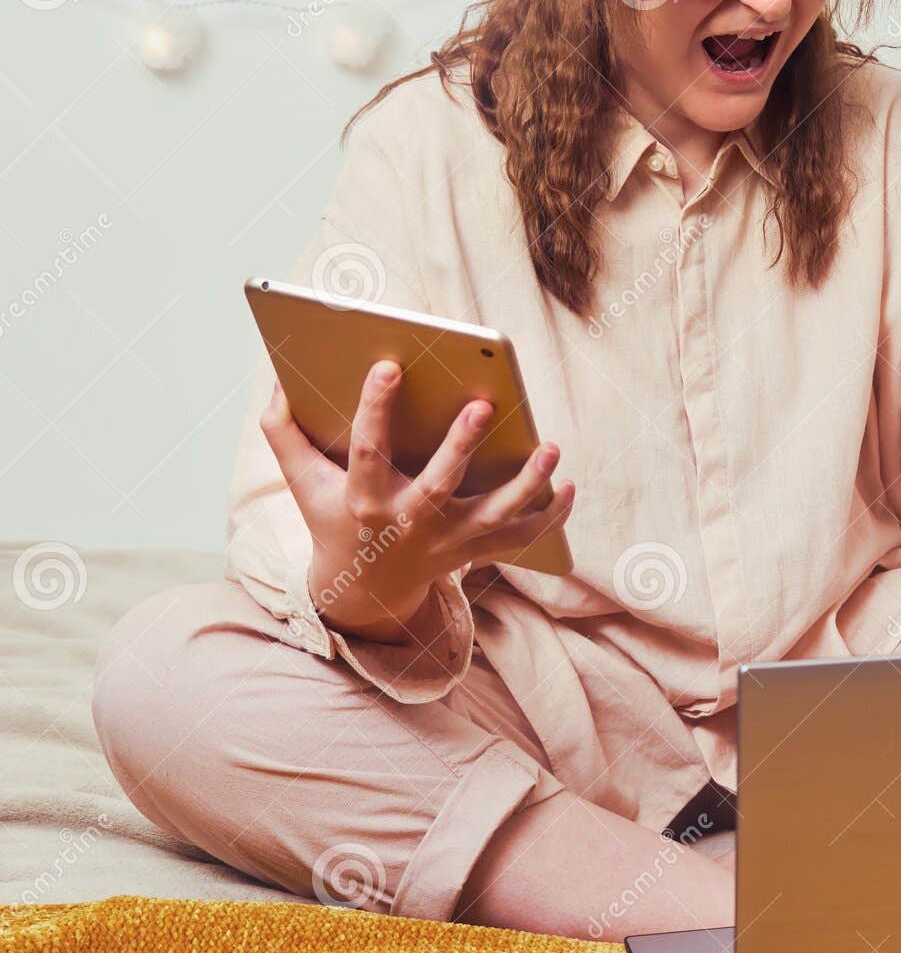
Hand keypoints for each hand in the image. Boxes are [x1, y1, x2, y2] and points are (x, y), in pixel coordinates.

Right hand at [259, 360, 575, 642]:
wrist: (364, 586)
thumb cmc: (335, 516)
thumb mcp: (303, 481)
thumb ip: (284, 431)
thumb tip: (279, 378)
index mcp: (363, 501)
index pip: (366, 452)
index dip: (374, 409)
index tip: (387, 366)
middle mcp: (408, 523)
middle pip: (437, 487)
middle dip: (459, 447)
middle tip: (482, 405)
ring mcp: (447, 542)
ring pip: (493, 516)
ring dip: (526, 484)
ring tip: (550, 447)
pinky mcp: (476, 551)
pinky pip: (522, 537)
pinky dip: (551, 516)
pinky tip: (569, 485)